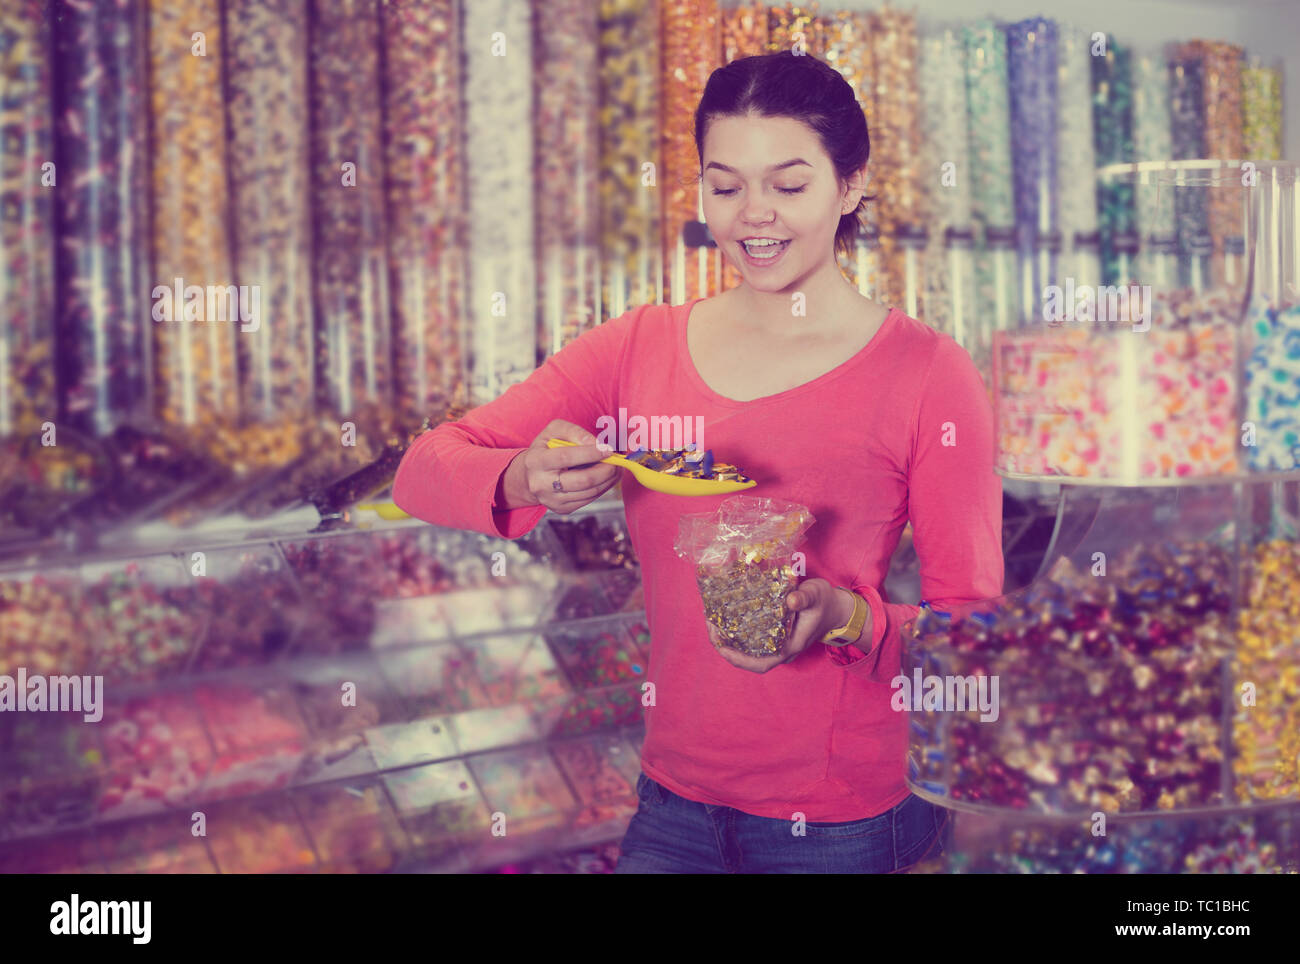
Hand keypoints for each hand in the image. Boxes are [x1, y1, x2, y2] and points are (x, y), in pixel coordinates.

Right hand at [505, 419, 618, 514]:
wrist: (530, 476)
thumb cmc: (545, 449)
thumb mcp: (553, 431)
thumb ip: (574, 432)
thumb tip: (596, 443)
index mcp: (536, 461)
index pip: (566, 457)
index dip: (590, 453)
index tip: (608, 449)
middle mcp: (541, 484)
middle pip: (582, 480)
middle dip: (605, 470)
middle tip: (617, 461)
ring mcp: (551, 500)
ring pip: (590, 492)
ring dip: (609, 479)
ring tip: (615, 467)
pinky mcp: (562, 509)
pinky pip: (589, 499)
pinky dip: (603, 487)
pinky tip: (606, 477)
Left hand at [708, 577, 851, 672]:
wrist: (835, 608)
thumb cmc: (825, 603)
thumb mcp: (816, 595)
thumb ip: (804, 598)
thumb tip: (790, 601)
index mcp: (790, 647)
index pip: (760, 663)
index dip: (738, 658)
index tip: (720, 645)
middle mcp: (781, 650)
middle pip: (748, 659)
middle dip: (726, 647)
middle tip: (710, 626)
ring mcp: (777, 644)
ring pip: (748, 650)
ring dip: (728, 639)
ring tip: (712, 621)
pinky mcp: (774, 636)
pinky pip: (752, 640)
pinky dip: (737, 632)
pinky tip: (725, 618)